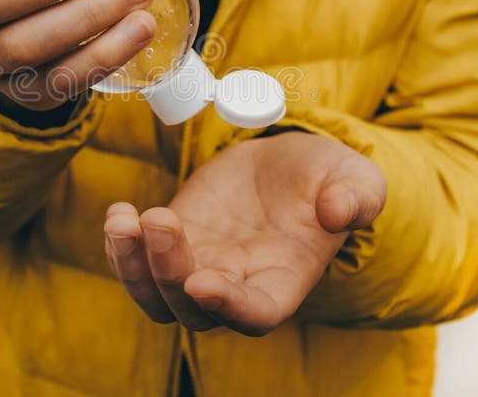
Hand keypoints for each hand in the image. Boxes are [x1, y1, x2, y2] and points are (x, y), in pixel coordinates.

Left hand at [103, 132, 385, 335]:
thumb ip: (357, 196)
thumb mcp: (355, 178)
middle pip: (192, 308)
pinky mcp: (174, 240)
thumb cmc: (326, 178)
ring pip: (156, 295)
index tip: (201, 282)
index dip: (228, 308)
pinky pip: (138, 260)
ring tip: (123, 221)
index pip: (255, 314)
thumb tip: (339, 211)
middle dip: (169, 271)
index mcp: (284, 280)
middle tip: (160, 219)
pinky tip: (120, 212)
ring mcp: (201, 265)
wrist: (288, 164)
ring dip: (133, 267)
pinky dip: (122, 245)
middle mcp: (237, 284)